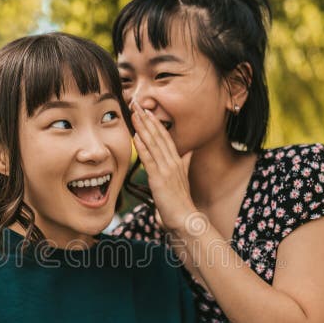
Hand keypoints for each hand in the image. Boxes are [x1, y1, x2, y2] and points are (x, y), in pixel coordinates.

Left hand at [130, 101, 196, 233]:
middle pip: (160, 136)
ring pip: (154, 144)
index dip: (156, 123)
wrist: (186, 218)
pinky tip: (136, 136)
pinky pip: (150, 159)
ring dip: (143, 128)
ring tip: (135, 114)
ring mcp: (167, 169)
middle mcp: (173, 162)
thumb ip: (185, 163)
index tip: (148, 111)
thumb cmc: (181, 202)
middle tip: (138, 105)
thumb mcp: (183, 179)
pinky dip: (142, 146)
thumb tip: (188, 153)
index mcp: (177, 162)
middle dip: (148, 120)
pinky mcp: (159, 178)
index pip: (166, 138)